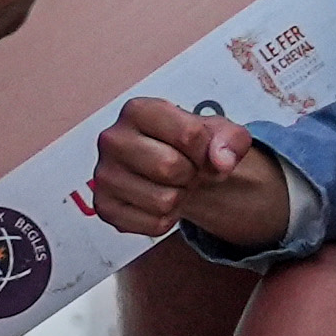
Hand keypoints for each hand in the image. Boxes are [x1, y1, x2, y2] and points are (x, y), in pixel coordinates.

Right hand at [82, 95, 283, 249]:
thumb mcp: (222, 132)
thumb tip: (221, 162)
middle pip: (170, 168)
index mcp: (138, 110)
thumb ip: (231, 140)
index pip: (189, 135)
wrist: (173, 168)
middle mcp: (112, 139)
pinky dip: (166, 220)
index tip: (199, 151)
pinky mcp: (104, 207)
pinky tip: (158, 202)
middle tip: (185, 171)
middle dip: (190, 175)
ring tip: (172, 185)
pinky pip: (152, 225)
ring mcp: (103, 175)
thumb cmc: (191, 146)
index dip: (206, 150)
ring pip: (163, 201)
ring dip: (179, 199)